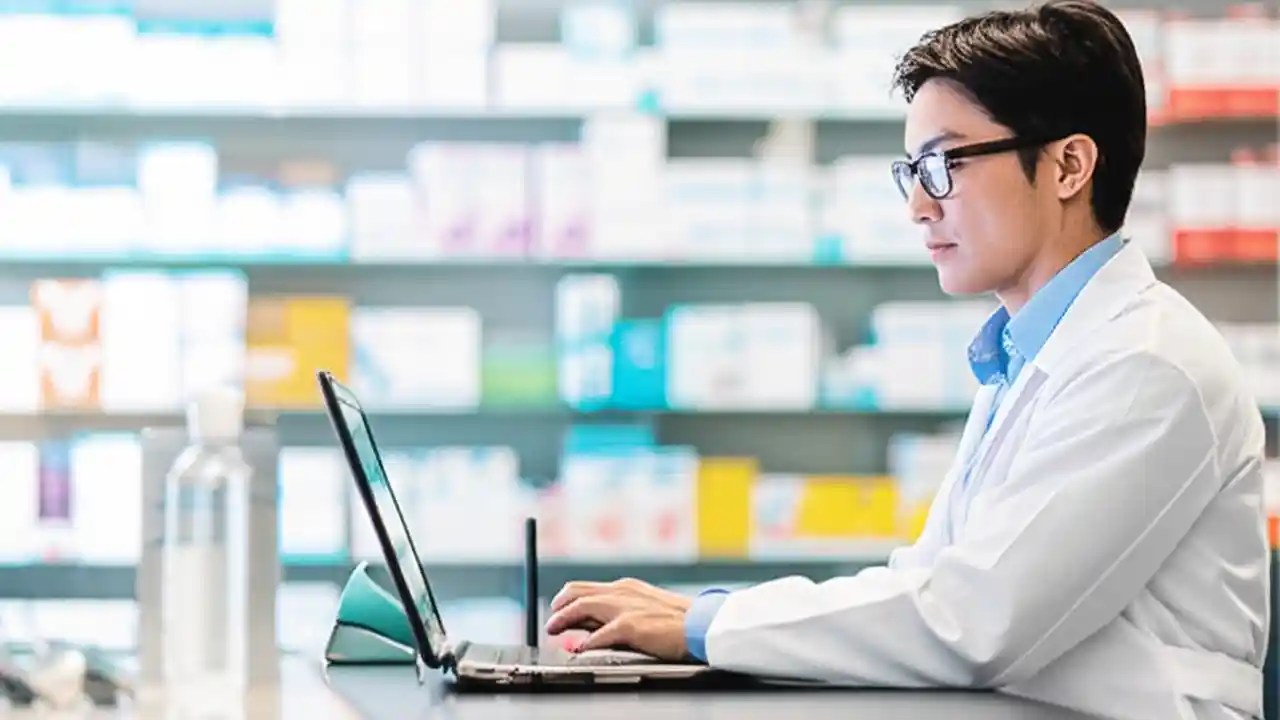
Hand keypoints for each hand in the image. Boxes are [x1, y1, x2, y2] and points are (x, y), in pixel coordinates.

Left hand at [545, 578, 692, 660]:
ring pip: (583, 606)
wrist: (701, 625)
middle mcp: (622, 592)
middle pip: (578, 592)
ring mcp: (626, 608)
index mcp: (625, 587)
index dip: (567, 599)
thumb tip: (593, 627)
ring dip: (564, 619)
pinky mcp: (631, 626)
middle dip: (559, 606)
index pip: (587, 588)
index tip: (558, 610)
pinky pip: (600, 634)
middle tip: (551, 622)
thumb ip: (619, 613)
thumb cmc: (678, 620)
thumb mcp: (644, 607)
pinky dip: (587, 642)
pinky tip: (581, 649)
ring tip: (554, 630)